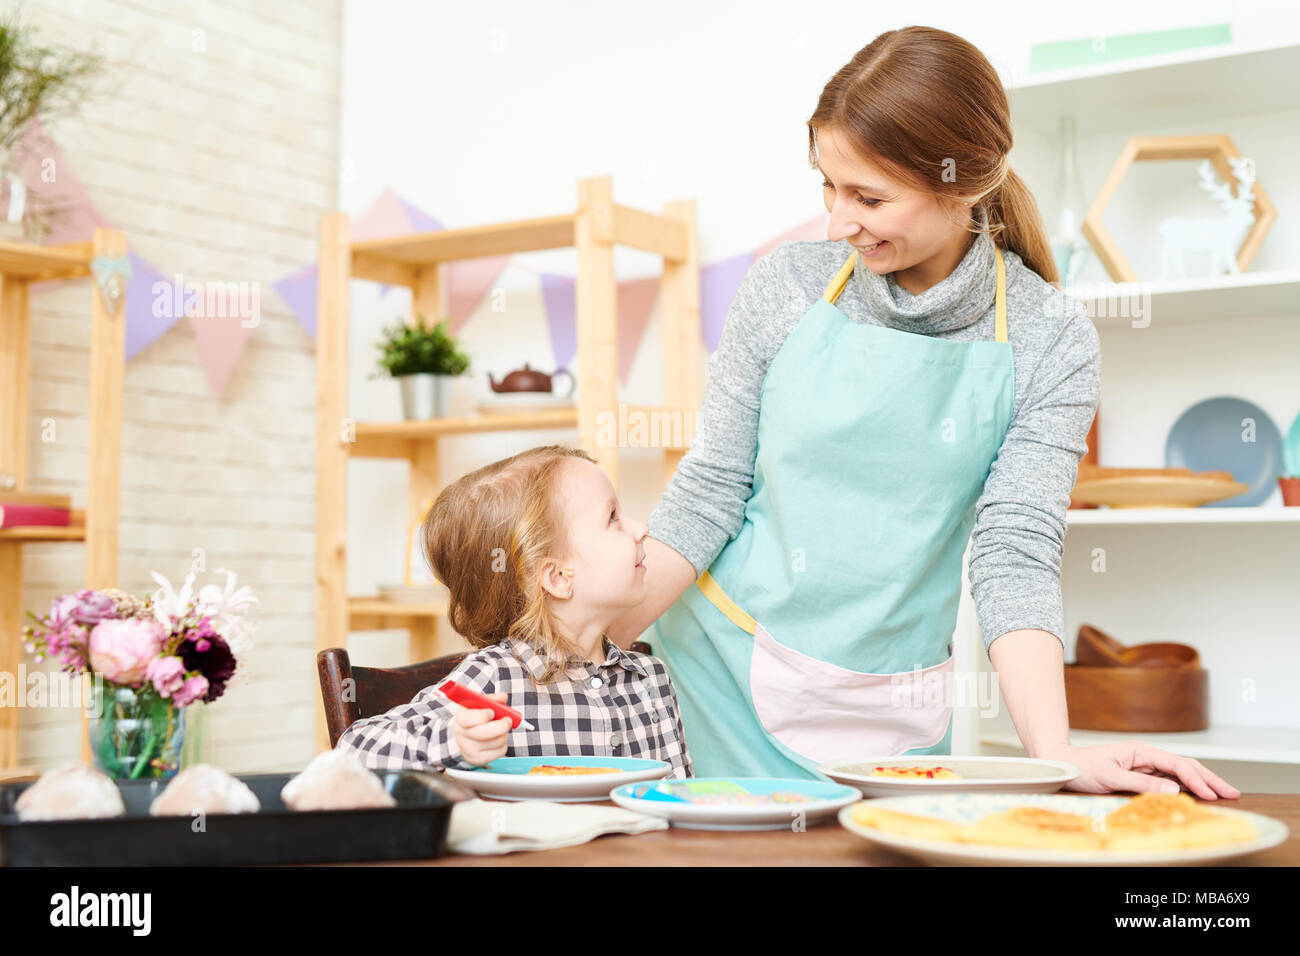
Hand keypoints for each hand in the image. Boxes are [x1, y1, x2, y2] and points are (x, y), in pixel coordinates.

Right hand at [452, 691, 512, 766]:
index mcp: (461, 719)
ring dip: (504, 734)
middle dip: (501, 725)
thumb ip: (492, 699)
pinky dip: (504, 744)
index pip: (468, 719)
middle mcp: (462, 735)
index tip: (492, 712)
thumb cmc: (476, 718)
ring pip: (496, 742)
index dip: (482, 716)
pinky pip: (500, 751)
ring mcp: (469, 750)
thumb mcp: (480, 705)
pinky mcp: (479, 760)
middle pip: (484, 733)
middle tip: (508, 720)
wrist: (465, 738)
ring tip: (500, 728)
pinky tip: (498, 738)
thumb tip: (503, 697)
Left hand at [1039, 740, 1240, 799]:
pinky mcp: (1141, 775)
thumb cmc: (1083, 769)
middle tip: (1232, 792)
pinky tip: (1199, 794)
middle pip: (1185, 765)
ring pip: (1180, 773)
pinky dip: (1187, 787)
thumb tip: (1174, 790)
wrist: (1064, 766)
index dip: (1197, 779)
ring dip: (1202, 783)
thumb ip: (1141, 784)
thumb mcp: (1110, 778)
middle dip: (1209, 778)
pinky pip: (1169, 780)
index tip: (1212, 794)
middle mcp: (1146, 756)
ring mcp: (1145, 765)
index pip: (1177, 764)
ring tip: (1223, 793)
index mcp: (1141, 751)